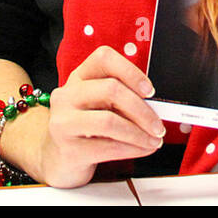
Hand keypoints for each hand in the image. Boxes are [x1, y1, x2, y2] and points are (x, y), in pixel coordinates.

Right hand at [36, 45, 165, 187]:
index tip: (150, 91)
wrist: (59, 159)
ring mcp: (63, 122)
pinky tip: (143, 150)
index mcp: (79, 77)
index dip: (131, 71)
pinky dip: (132, 149)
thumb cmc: (87, 129)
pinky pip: (107, 148)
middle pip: (111, 89)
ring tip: (154, 140)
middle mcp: (66, 95)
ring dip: (139, 133)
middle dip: (142, 110)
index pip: (104, 58)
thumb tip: (156, 107)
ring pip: (109, 121)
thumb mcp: (101, 106)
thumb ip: (123, 100)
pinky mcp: (68, 149)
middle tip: (159, 125)